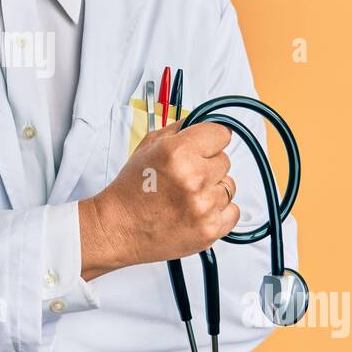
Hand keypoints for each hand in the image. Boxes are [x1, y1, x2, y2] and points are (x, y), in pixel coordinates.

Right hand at [77, 121, 238, 280]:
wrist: (119, 228)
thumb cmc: (131, 190)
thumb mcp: (148, 147)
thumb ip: (179, 130)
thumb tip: (202, 122)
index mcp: (177, 152)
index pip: (221, 133)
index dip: (211, 140)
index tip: (205, 147)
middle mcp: (193, 177)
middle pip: (225, 161)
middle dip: (207, 166)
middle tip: (184, 177)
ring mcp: (204, 205)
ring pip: (229, 186)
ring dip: (212, 189)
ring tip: (187, 196)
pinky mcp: (210, 229)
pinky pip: (232, 211)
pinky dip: (218, 212)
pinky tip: (196, 211)